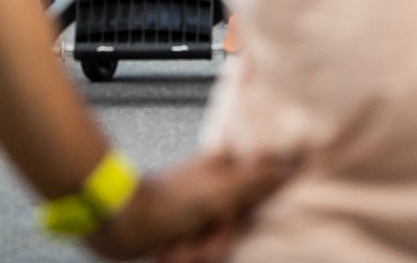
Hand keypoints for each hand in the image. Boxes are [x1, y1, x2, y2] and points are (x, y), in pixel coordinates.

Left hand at [84, 152, 297, 261]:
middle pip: (236, 230)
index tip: (227, 218)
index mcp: (224, 173)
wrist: (120, 223)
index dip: (241, 217)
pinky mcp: (181, 233)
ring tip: (176, 246)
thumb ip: (260, 180)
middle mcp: (212, 191)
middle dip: (215, 241)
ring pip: (216, 247)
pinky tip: (168, 251)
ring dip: (197, 252)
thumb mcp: (220, 190)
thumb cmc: (167, 202)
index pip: (255, 198)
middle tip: (197, 234)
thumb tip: (296, 164)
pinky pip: (198, 255)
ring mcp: (195, 213)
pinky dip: (184, 257)